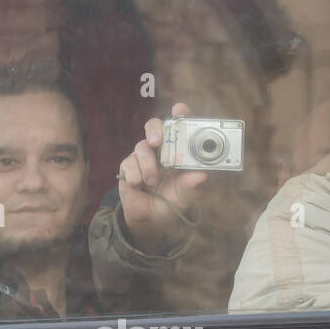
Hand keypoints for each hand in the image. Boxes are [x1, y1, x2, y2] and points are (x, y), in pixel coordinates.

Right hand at [118, 101, 207, 253]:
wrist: (149, 219)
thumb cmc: (170, 201)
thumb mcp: (184, 196)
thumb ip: (190, 185)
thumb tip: (201, 175)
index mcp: (177, 151)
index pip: (178, 126)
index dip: (179, 115)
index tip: (179, 110)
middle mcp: (160, 149)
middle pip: (154, 126)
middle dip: (155, 130)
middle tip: (156, 141)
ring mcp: (143, 156)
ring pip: (142, 147)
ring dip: (148, 167)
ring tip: (152, 183)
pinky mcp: (128, 165)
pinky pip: (130, 163)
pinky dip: (135, 176)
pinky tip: (139, 186)